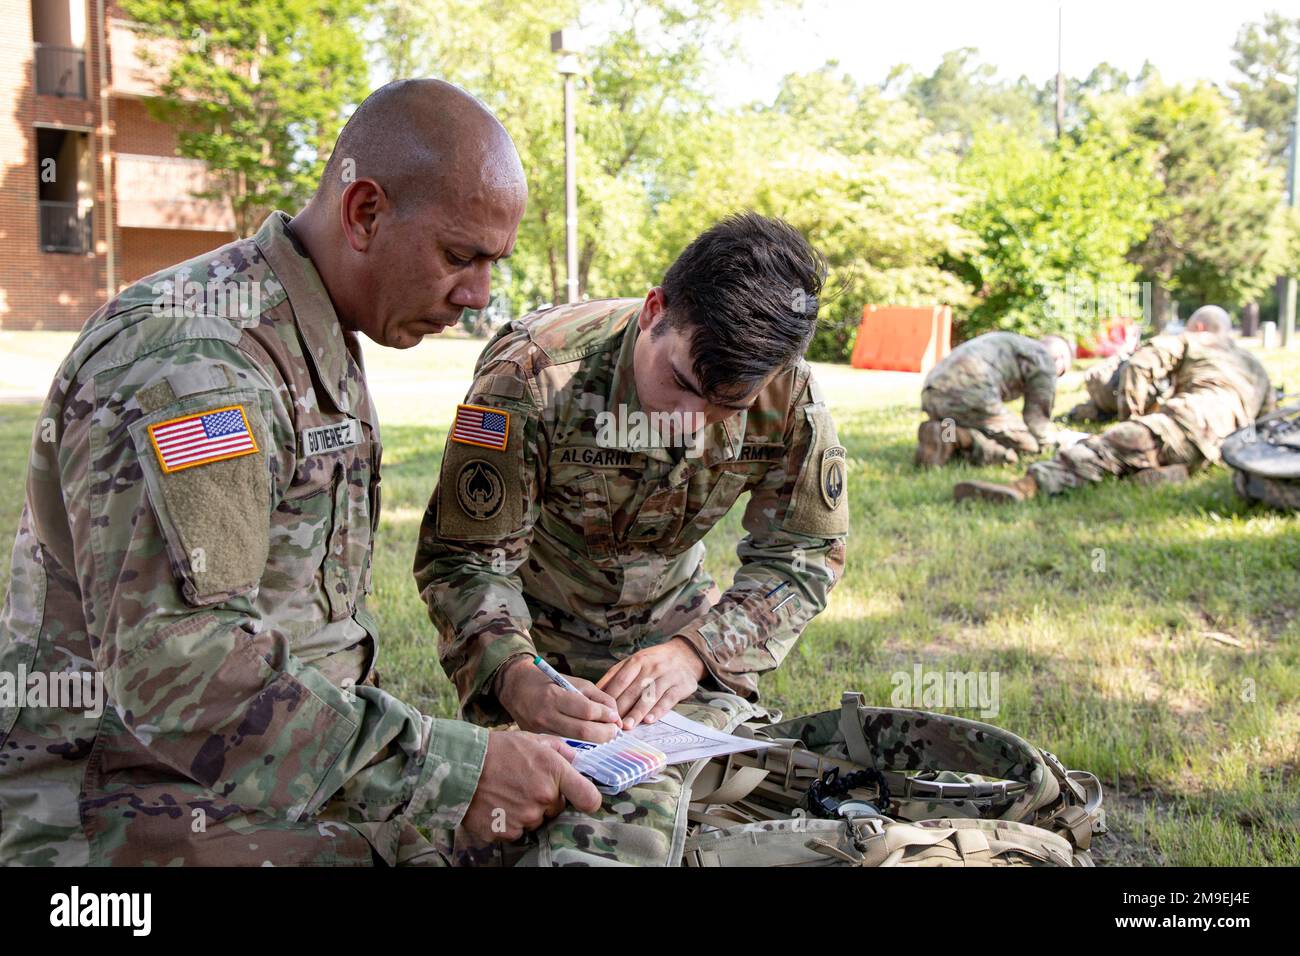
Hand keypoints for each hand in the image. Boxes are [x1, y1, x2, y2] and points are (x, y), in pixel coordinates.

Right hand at [461, 730, 602, 842]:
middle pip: (557, 808)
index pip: (589, 798)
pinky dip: (509, 822)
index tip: (582, 798)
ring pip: (535, 820)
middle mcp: (543, 797)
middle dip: (545, 799)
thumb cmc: (496, 749)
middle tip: (524, 784)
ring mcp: (525, 817)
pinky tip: (497, 804)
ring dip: (526, 810)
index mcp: (554, 771)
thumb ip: (558, 749)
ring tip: (507, 792)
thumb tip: (576, 758)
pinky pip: (516, 831)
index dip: (587, 799)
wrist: (459, 766)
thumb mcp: (530, 738)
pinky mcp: (506, 831)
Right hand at [497, 656, 621, 741]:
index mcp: (554, 696)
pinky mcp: (537, 740)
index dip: (606, 715)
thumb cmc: (547, 681)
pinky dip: (580, 744)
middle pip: (583, 732)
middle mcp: (545, 716)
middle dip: (605, 733)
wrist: (515, 687)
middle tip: (614, 730)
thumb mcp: (573, 681)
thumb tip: (615, 714)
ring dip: (595, 740)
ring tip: (604, 734)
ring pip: (575, 743)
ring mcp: (539, 731)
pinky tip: (587, 739)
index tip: (615, 717)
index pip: (587, 711)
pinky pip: (563, 745)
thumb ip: (596, 696)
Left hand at [596, 638, 705, 730]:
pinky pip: (668, 700)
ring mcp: (667, 677)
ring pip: (650, 697)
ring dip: (637, 712)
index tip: (601, 711)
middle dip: (621, 708)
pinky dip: (658, 711)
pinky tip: (649, 720)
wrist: (685, 654)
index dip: (610, 696)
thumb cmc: (654, 661)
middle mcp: (652, 668)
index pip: (620, 680)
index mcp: (637, 661)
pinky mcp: (680, 686)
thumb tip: (595, 692)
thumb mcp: (635, 661)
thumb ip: (616, 675)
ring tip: (627, 726)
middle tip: (611, 724)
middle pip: (633, 690)